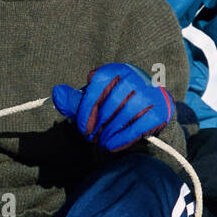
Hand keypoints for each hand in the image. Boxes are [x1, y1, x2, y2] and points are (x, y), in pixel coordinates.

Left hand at [52, 63, 174, 150]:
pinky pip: (139, 126)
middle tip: (91, 138)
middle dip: (99, 124)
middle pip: (112, 103)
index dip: (87, 108)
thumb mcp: (93, 100)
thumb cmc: (114, 103)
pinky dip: (122, 139)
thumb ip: (74, 100)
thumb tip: (56, 93)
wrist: (148, 108)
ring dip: (109, 134)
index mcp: (116, 70)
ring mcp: (150, 92)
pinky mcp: (160, 109)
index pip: (99, 84)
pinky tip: (112, 146)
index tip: (83, 128)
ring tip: (101, 143)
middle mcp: (135, 76)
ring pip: (125, 115)